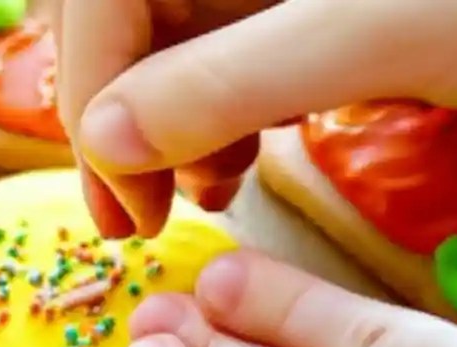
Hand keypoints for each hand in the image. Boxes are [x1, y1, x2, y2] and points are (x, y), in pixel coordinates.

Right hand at [55, 0, 456, 237]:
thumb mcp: (366, 36)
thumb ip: (221, 82)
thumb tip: (99, 143)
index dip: (90, 94)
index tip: (123, 197)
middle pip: (120, 20)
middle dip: (116, 118)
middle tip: (137, 215)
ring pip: (165, 43)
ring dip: (162, 126)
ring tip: (201, 193)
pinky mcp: (294, 5)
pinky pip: (218, 54)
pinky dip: (213, 116)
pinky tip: (235, 161)